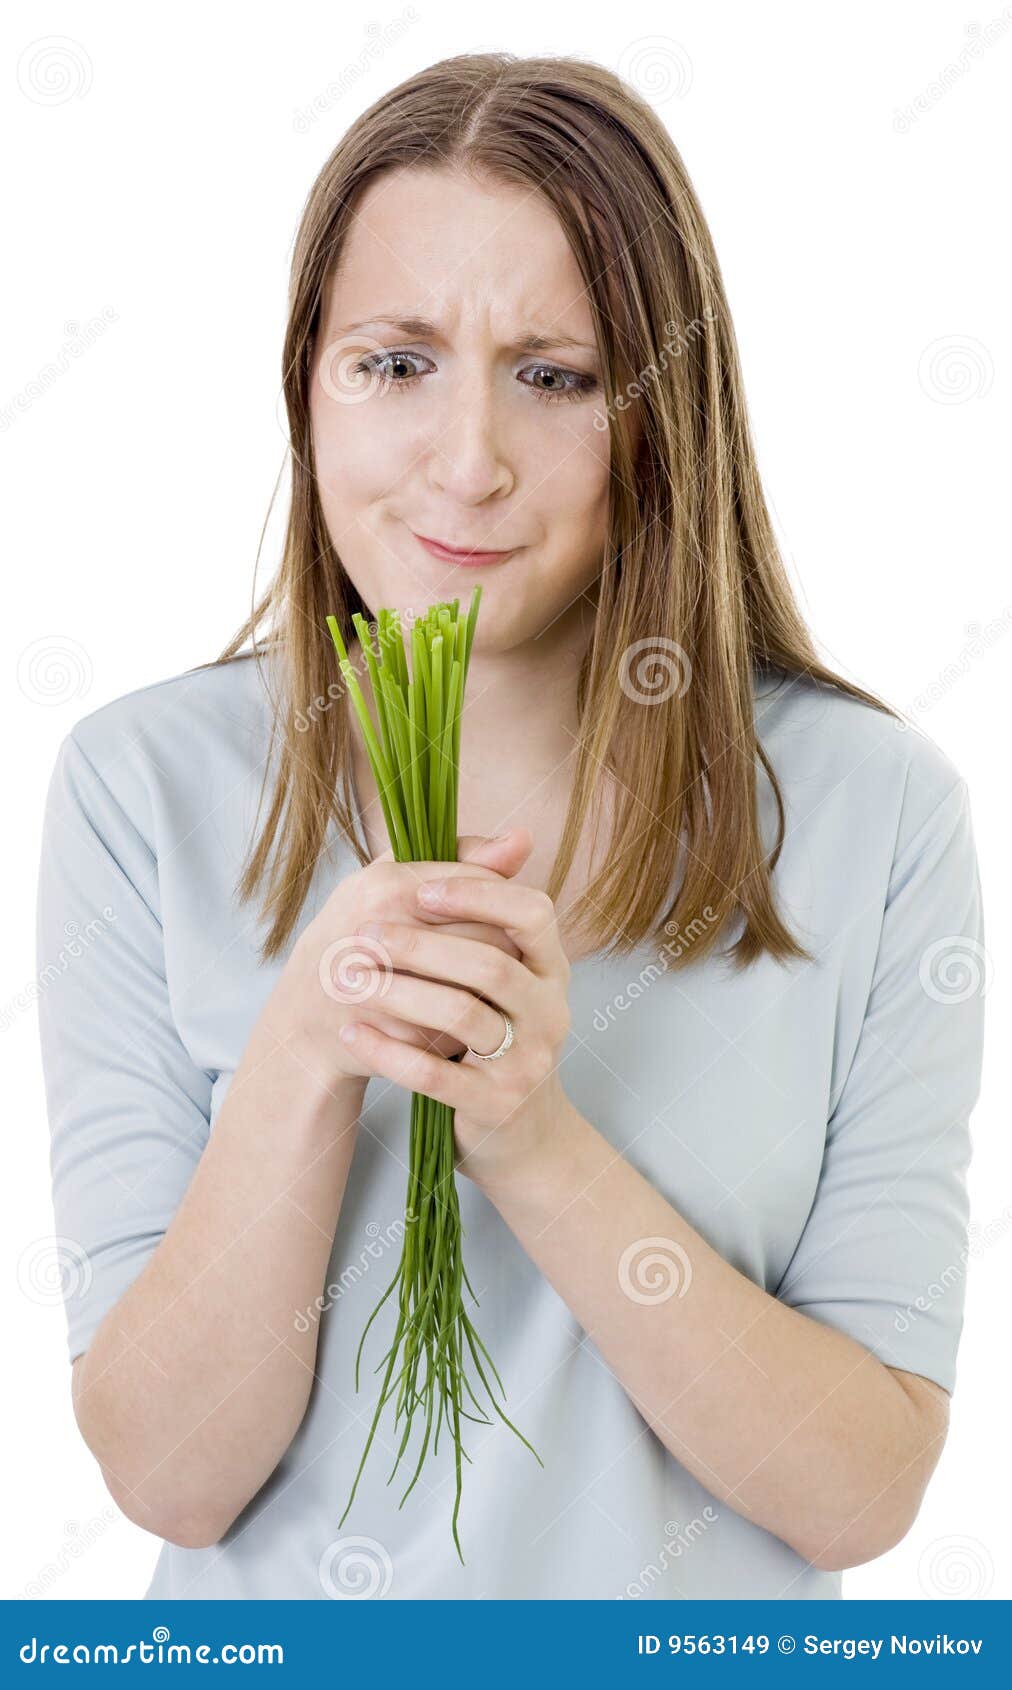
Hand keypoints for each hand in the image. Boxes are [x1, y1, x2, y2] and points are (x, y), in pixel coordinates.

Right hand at [269, 827, 534, 1096]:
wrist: (308, 1009)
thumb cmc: (363, 930)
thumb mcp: (397, 879)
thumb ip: (462, 856)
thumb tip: (524, 838)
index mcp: (386, 888)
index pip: (479, 888)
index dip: (500, 905)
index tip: (497, 916)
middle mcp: (380, 934)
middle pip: (489, 939)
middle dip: (505, 951)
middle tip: (500, 956)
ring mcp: (385, 989)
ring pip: (479, 987)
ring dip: (493, 989)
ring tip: (484, 985)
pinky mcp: (397, 1037)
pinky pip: (461, 1029)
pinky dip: (471, 1024)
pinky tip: (465, 1016)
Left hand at [334, 859, 574, 1187]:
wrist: (522, 1138)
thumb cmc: (499, 1039)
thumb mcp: (506, 976)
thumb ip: (495, 909)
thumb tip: (512, 834)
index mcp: (553, 970)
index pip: (533, 913)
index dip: (479, 893)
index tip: (422, 888)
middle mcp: (552, 1012)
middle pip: (490, 962)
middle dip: (422, 942)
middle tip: (364, 931)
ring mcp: (528, 1062)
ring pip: (461, 1016)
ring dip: (397, 991)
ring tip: (348, 976)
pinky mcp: (496, 1106)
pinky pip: (436, 1074)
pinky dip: (388, 1050)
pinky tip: (353, 1031)